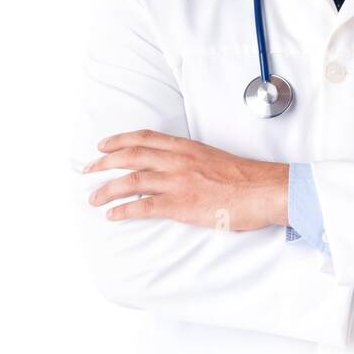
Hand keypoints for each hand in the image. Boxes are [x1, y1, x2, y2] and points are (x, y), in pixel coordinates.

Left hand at [83, 129, 288, 230]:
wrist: (265, 190)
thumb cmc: (248, 178)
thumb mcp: (217, 160)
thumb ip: (195, 162)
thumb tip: (182, 170)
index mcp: (188, 148)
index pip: (146, 138)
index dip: (120, 140)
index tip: (103, 145)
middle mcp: (179, 161)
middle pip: (131, 156)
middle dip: (104, 163)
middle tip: (88, 170)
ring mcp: (179, 182)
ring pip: (131, 180)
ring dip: (107, 189)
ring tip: (93, 198)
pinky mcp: (181, 204)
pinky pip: (143, 207)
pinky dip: (123, 210)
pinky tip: (112, 215)